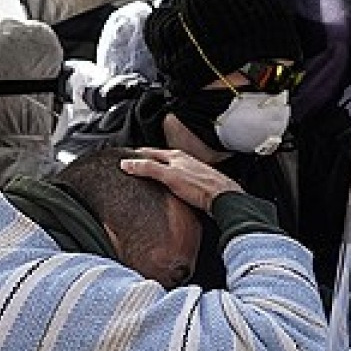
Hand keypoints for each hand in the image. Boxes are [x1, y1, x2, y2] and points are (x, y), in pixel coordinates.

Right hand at [120, 148, 242, 212]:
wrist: (224, 199)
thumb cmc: (200, 187)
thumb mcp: (169, 176)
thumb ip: (148, 169)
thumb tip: (127, 163)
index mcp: (176, 156)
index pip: (151, 151)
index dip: (137, 154)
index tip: (126, 157)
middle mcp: (184, 161)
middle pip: (160, 159)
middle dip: (147, 162)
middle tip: (134, 166)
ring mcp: (191, 172)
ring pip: (169, 169)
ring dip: (158, 172)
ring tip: (148, 177)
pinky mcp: (196, 184)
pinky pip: (177, 180)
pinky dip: (168, 182)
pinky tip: (167, 190)